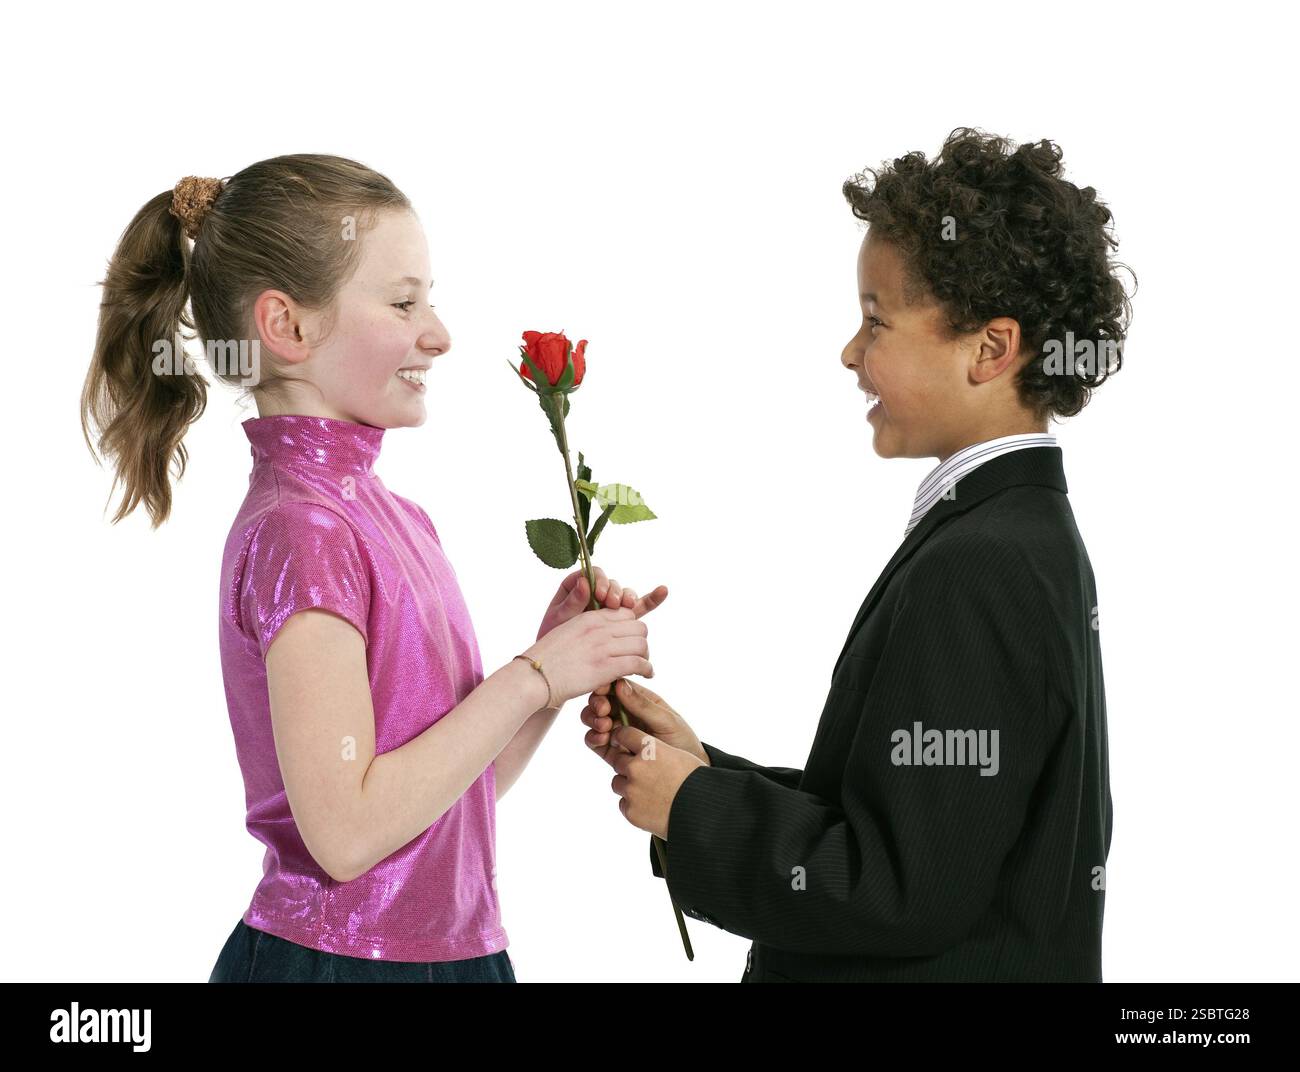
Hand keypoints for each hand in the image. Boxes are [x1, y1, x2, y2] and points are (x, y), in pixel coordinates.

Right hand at [523, 607, 652, 706]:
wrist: (533, 676)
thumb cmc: (546, 660)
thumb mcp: (567, 633)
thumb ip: (586, 631)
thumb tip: (601, 638)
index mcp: (589, 618)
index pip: (626, 614)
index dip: (632, 628)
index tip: (630, 641)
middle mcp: (599, 628)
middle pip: (639, 627)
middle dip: (641, 641)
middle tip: (639, 656)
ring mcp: (603, 646)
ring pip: (642, 644)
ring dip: (646, 656)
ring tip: (643, 667)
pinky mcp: (606, 666)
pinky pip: (638, 663)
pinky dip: (647, 669)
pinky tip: (647, 675)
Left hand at [536, 567, 668, 641]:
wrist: (556, 666)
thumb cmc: (553, 640)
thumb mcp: (558, 620)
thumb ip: (572, 602)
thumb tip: (583, 581)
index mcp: (578, 587)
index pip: (596, 574)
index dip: (601, 581)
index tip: (599, 594)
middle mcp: (597, 594)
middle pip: (613, 585)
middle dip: (615, 592)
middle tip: (611, 603)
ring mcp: (611, 608)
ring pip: (625, 597)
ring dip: (627, 600)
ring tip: (626, 606)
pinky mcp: (623, 623)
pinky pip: (640, 606)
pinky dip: (651, 599)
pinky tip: (663, 591)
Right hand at [581, 680, 708, 765]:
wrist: (685, 777)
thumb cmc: (682, 742)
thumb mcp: (667, 720)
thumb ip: (642, 705)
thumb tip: (619, 684)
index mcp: (640, 700)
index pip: (617, 686)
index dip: (605, 684)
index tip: (602, 689)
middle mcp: (625, 714)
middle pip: (600, 701)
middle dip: (597, 703)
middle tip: (603, 710)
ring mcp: (618, 732)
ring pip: (594, 720)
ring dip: (593, 720)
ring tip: (605, 726)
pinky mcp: (612, 751)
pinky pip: (594, 741)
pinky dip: (593, 737)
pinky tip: (602, 739)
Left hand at [602, 723, 705, 839]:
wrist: (703, 814)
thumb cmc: (696, 782)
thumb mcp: (678, 755)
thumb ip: (655, 751)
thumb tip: (640, 750)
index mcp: (650, 749)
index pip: (624, 734)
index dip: (623, 738)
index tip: (624, 743)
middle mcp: (636, 767)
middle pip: (618, 760)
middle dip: (627, 765)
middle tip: (644, 774)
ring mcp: (632, 790)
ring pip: (617, 783)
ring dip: (628, 786)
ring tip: (650, 792)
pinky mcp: (630, 811)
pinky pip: (623, 804)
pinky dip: (633, 805)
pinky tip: (651, 807)